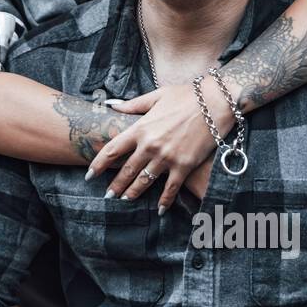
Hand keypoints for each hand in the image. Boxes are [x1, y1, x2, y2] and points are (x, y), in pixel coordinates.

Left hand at [85, 81, 234, 211]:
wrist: (216, 102)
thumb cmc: (186, 96)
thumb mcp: (156, 96)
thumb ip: (133, 105)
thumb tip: (113, 105)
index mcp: (140, 128)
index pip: (112, 150)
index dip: (98, 165)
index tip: (89, 175)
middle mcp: (150, 145)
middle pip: (126, 170)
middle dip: (114, 185)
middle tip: (107, 195)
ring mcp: (167, 157)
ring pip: (144, 181)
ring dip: (133, 193)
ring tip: (125, 200)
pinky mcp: (184, 165)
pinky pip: (171, 188)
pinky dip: (164, 200)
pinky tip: (159, 210)